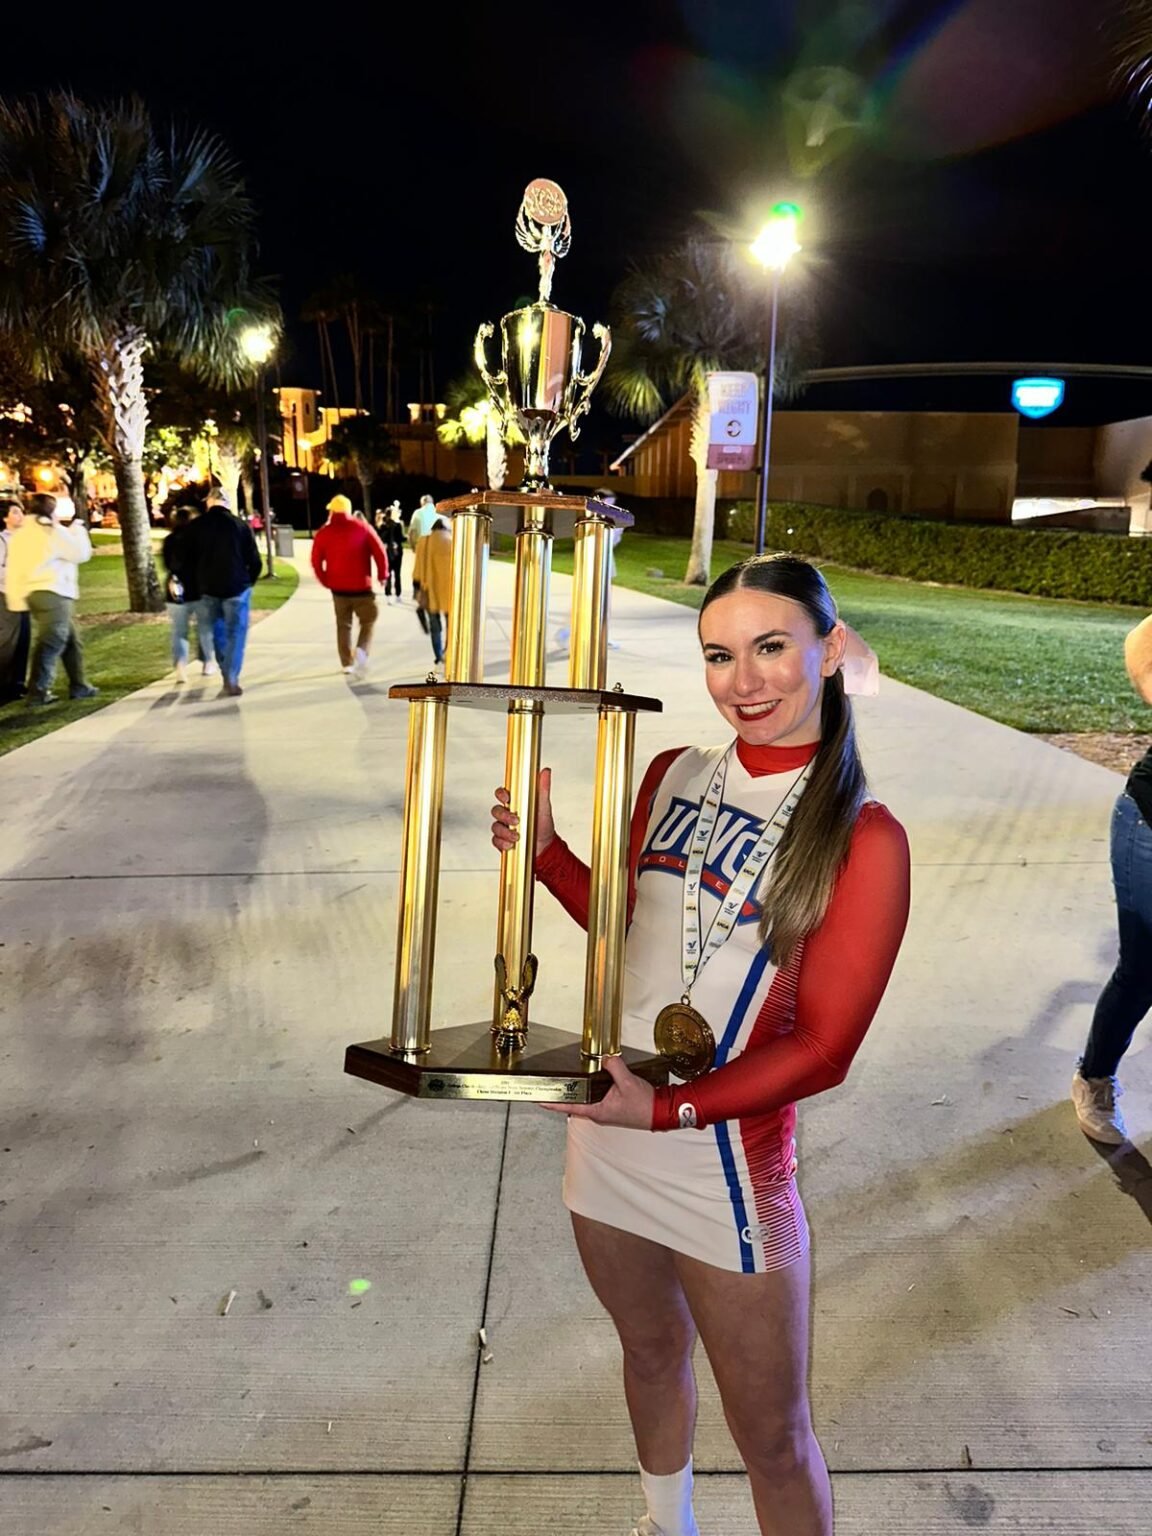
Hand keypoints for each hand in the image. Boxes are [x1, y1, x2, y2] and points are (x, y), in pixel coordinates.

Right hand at [490, 767, 554, 854]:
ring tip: (516, 837)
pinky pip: (496, 840)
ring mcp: (503, 827)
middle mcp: (506, 814)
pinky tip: (510, 845)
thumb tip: (546, 771)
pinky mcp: (502, 840)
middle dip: (504, 816)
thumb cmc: (542, 823)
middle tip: (516, 821)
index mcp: (514, 803)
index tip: (507, 798)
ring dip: (504, 832)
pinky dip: (502, 843)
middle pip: (496, 811)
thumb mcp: (544, 805)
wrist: (545, 846)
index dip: (501, 794)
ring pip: (495, 826)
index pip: (501, 794)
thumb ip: (543, 788)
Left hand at [539, 1054, 654, 1129]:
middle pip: (575, 1103)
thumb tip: (606, 1058)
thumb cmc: (645, 1106)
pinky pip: (597, 1096)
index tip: (539, 1100)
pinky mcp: (613, 1106)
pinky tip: (592, 1080)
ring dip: (579, 1091)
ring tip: (566, 1081)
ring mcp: (605, 1110)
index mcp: (597, 1111)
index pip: (569, 1107)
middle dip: (564, 1094)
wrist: (661, 1111)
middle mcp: (599, 1113)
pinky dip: (592, 1088)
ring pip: (586, 1099)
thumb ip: (614, 1067)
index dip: (553, 1103)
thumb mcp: (627, 1083)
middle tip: (550, 1085)